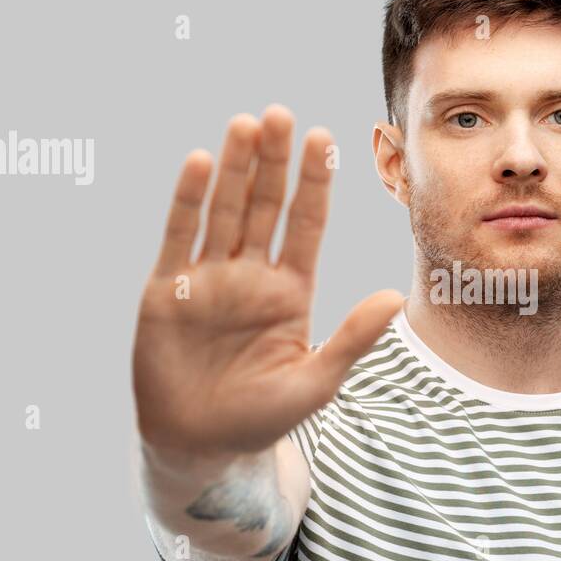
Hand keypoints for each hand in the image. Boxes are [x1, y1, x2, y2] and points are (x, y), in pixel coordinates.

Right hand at [131, 105, 401, 455]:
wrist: (199, 445)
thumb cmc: (261, 419)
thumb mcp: (315, 382)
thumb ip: (352, 338)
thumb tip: (395, 296)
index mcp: (290, 291)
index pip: (306, 225)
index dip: (314, 183)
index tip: (326, 139)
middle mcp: (251, 275)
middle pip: (265, 206)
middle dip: (273, 162)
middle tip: (281, 114)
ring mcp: (207, 278)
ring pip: (224, 211)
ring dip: (234, 169)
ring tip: (247, 124)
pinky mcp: (166, 289)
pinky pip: (179, 237)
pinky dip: (189, 201)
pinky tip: (202, 163)